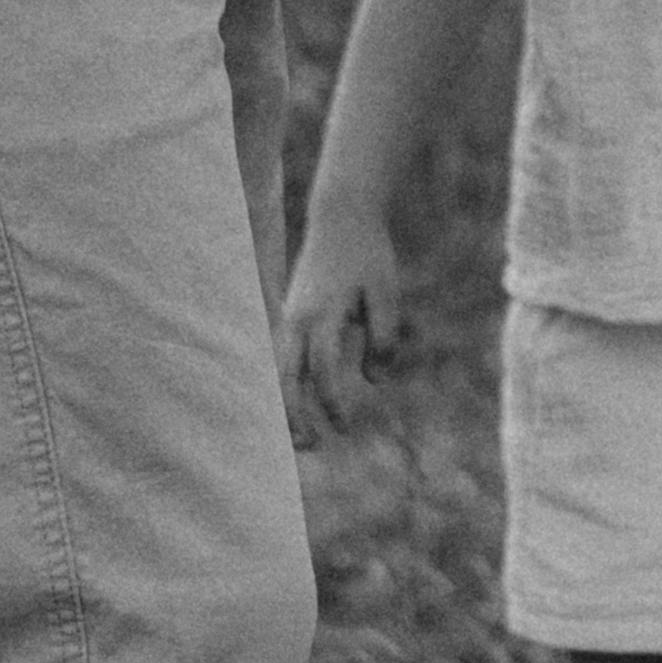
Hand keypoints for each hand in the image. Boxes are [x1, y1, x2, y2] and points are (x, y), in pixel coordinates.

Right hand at [280, 207, 415, 431]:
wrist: (340, 215)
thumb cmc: (368, 254)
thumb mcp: (386, 291)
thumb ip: (384, 337)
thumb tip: (375, 382)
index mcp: (321, 313)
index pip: (322, 369)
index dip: (332, 402)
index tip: (346, 427)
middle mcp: (296, 319)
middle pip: (283, 377)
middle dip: (292, 415)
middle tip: (311, 446)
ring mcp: (288, 318)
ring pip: (275, 371)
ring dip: (284, 405)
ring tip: (300, 439)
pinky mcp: (290, 317)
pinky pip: (280, 360)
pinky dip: (284, 388)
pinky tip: (294, 410)